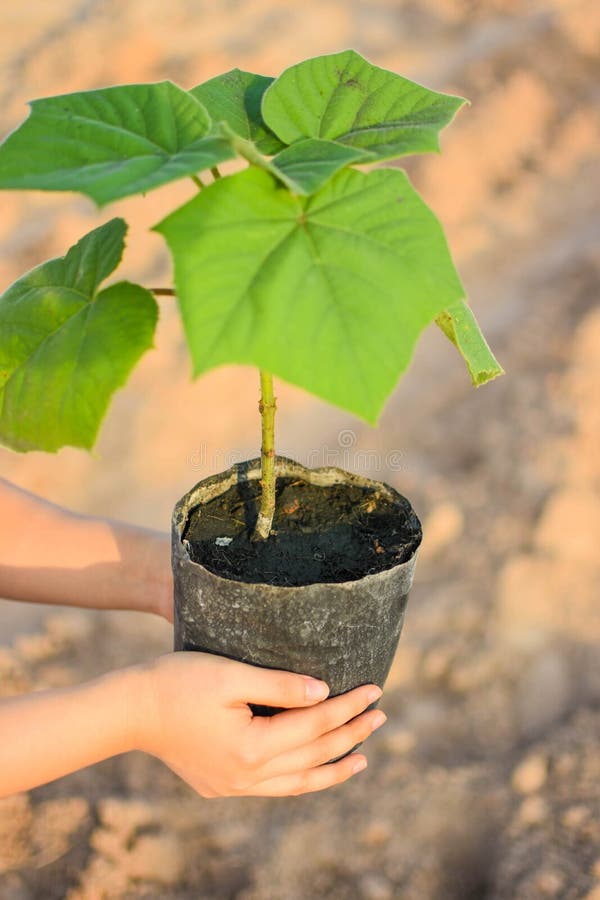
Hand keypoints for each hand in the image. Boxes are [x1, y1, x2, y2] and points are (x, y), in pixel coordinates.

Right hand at [137, 653, 385, 796]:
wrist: (130, 710)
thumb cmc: (178, 682)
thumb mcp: (231, 674)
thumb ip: (280, 685)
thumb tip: (324, 694)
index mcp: (253, 747)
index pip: (316, 724)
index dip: (348, 706)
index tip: (375, 690)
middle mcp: (248, 776)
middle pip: (314, 754)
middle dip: (351, 734)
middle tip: (381, 715)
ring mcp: (234, 786)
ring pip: (298, 782)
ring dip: (333, 767)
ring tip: (362, 757)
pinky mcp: (222, 785)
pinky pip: (276, 787)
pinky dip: (303, 778)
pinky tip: (314, 769)